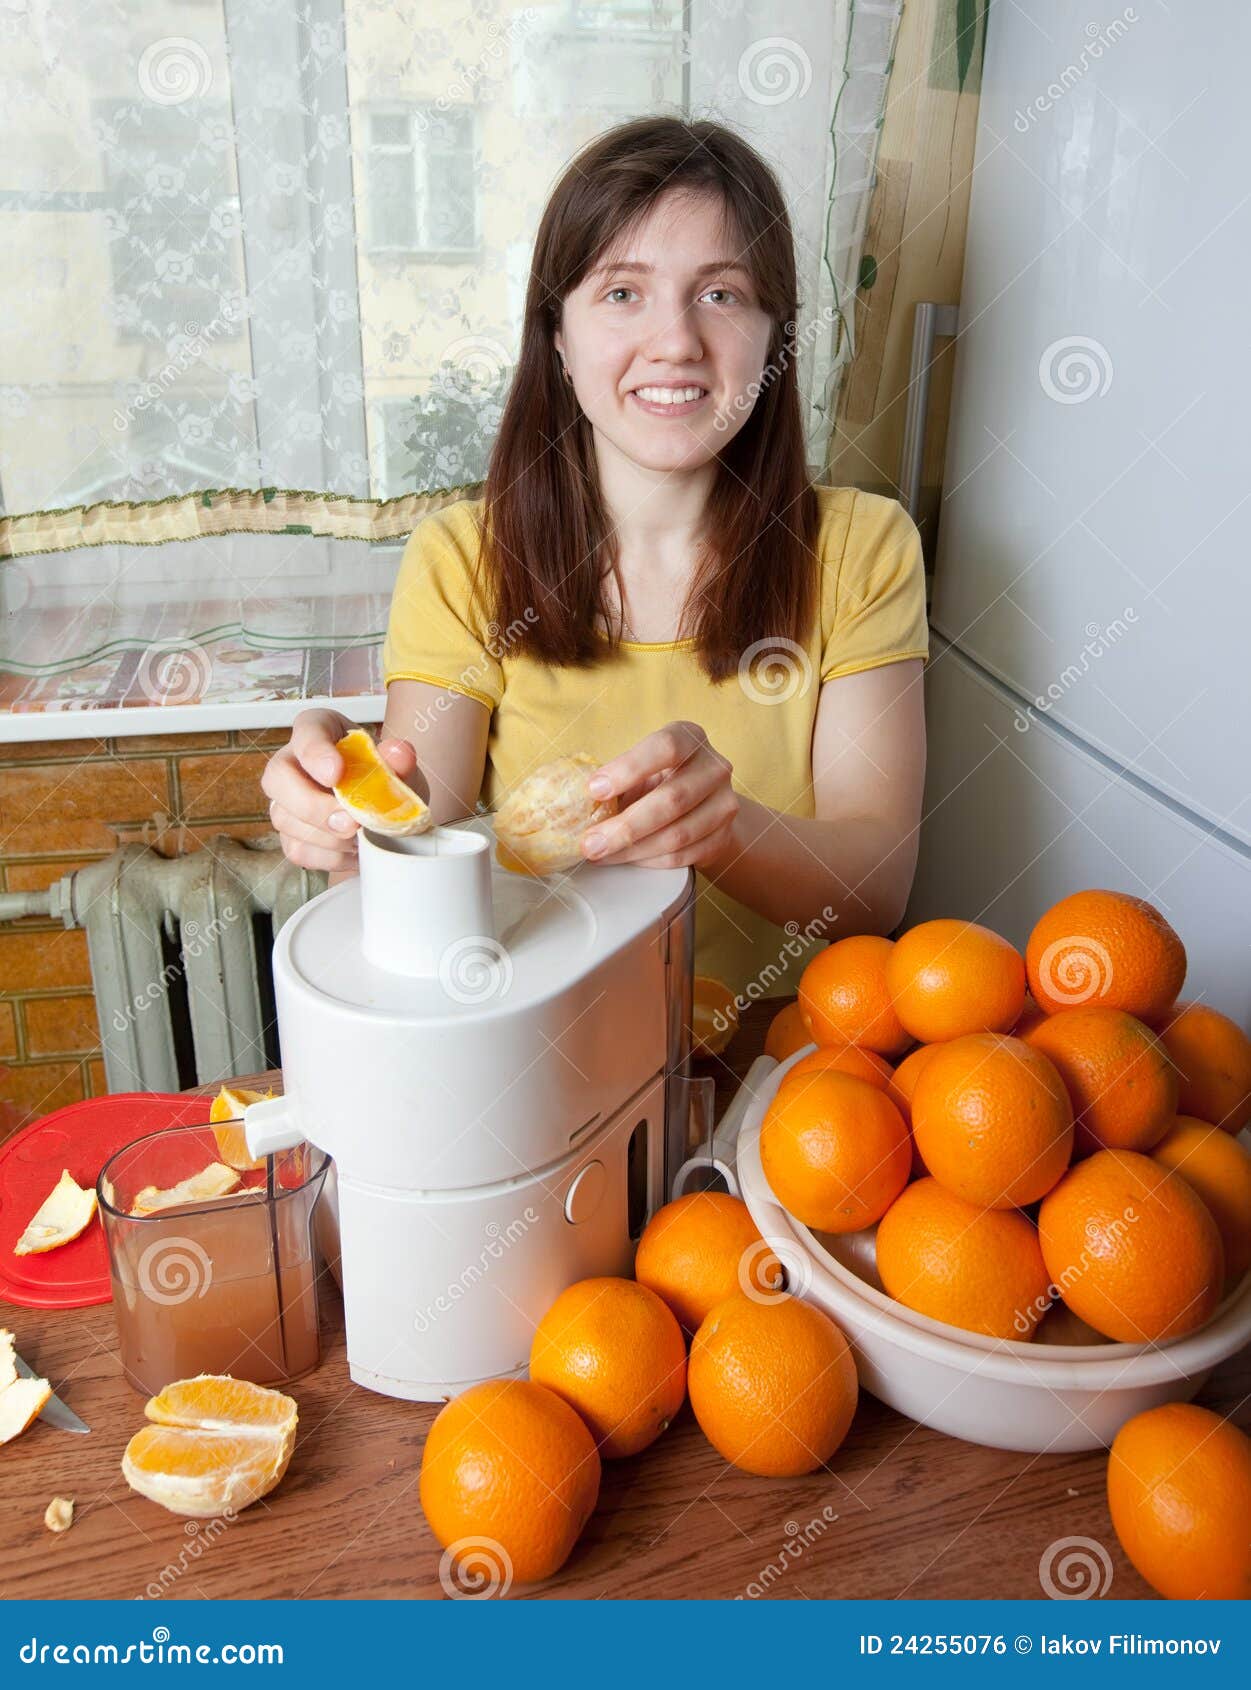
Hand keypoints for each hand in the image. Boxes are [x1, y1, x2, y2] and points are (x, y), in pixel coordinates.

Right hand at [261, 708, 417, 872]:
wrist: (388, 810)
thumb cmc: (386, 777)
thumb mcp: (399, 766)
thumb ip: (399, 758)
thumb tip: (399, 753)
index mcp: (319, 729)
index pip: (307, 731)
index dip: (316, 753)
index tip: (335, 774)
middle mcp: (293, 761)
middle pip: (277, 778)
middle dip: (312, 806)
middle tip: (350, 822)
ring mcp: (286, 800)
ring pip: (285, 819)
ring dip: (328, 837)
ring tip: (362, 837)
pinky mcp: (291, 834)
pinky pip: (298, 850)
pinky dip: (330, 857)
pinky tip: (354, 851)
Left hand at [580, 720, 739, 870]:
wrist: (703, 804)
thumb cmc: (659, 779)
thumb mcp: (641, 767)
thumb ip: (615, 779)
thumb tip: (575, 802)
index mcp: (689, 738)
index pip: (665, 747)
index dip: (628, 769)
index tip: (594, 790)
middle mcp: (713, 767)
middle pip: (672, 800)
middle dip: (625, 826)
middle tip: (590, 843)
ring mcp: (724, 804)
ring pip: (677, 835)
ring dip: (632, 850)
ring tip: (601, 854)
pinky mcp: (723, 837)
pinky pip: (683, 856)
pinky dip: (649, 861)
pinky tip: (626, 858)